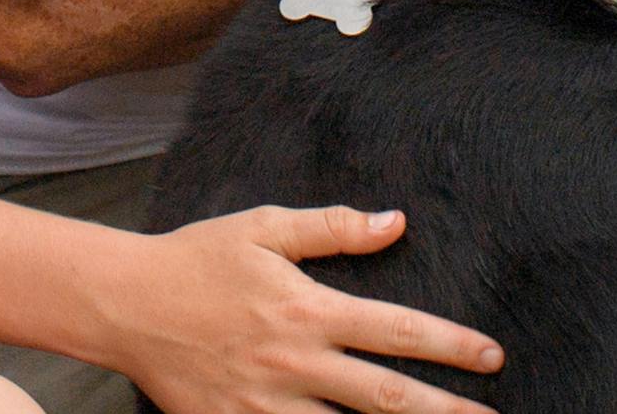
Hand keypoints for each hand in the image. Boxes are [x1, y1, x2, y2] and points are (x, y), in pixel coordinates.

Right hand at [110, 204, 503, 413]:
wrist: (125, 305)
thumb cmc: (198, 259)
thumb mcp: (264, 227)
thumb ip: (333, 228)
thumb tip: (396, 222)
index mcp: (307, 309)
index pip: (395, 330)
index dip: (450, 344)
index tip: (491, 356)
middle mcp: (294, 364)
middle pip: (385, 397)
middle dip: (444, 411)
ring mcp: (266, 407)